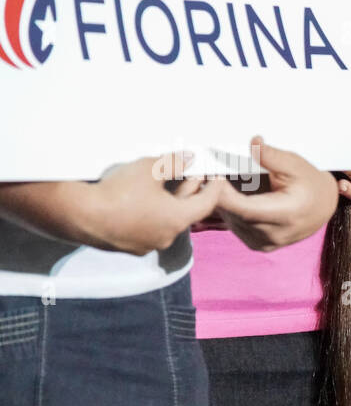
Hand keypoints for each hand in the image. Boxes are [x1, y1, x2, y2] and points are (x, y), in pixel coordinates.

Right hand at [36, 152, 218, 255]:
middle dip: (190, 192)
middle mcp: (167, 236)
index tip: (216, 177)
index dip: (213, 188)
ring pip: (166, 222)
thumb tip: (189, 157)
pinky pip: (147, 230)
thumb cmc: (118, 191)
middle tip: (192, 174)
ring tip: (164, 186)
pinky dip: (151, 216)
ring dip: (170, 205)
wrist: (79, 214)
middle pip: (186, 213)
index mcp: (178, 219)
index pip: (207, 203)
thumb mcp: (149, 169)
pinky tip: (141, 203)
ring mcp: (149, 245)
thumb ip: (173, 163)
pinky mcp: (131, 248)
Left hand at [215, 136, 338, 250]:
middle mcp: (274, 234)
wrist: (322, 207)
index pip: (242, 209)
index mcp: (286, 215)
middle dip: (218, 193)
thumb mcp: (295, 164)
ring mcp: (265, 243)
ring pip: (229, 220)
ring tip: (222, 181)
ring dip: (222, 202)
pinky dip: (230, 210)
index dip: (221, 192)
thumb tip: (253, 143)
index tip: (212, 174)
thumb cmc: (310, 183)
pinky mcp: (259, 245)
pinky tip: (233, 196)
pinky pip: (235, 226)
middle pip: (232, 214)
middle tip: (211, 172)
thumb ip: (272, 156)